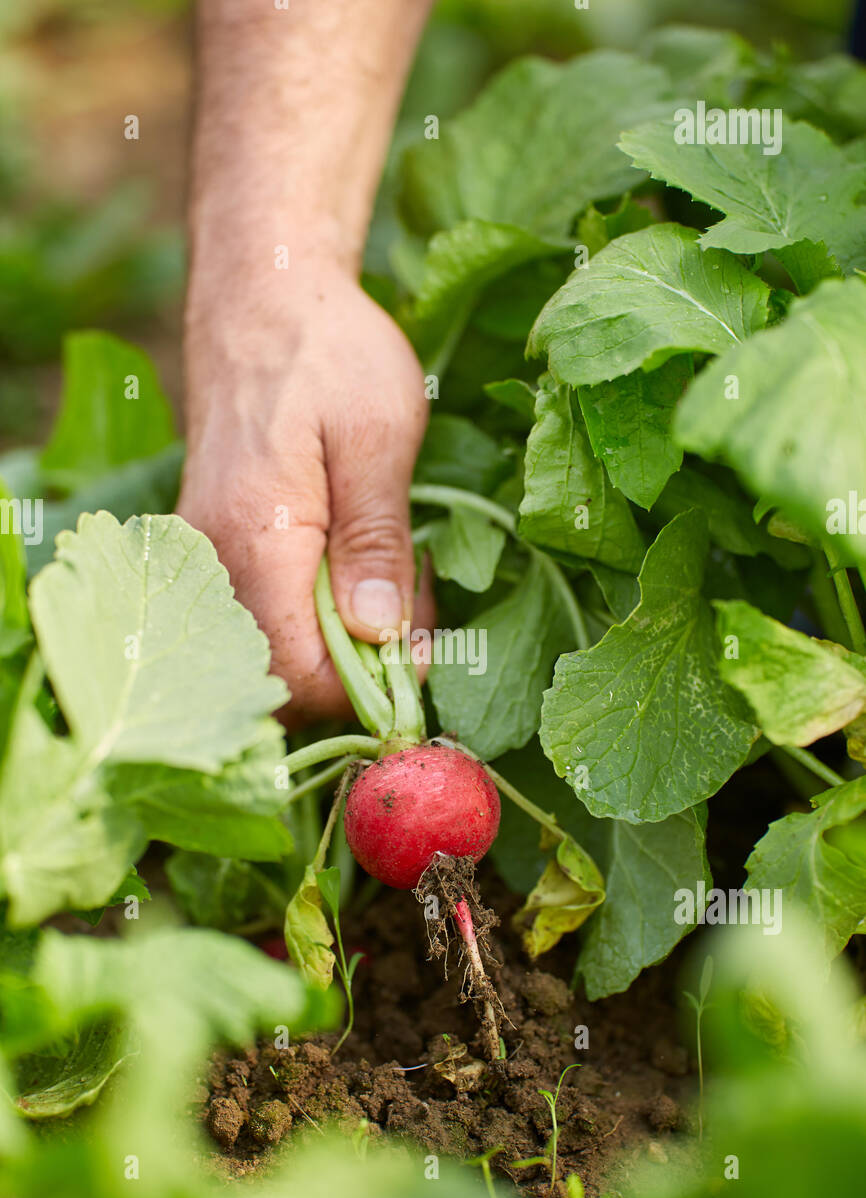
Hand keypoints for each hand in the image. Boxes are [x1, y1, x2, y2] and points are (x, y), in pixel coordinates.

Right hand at [178, 262, 432, 724]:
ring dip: (344, 639)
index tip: (422, 654)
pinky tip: (358, 568)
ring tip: (398, 582)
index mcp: (256, 539)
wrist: (265, 294)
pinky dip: (318, 611)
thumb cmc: (329, 350)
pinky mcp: (216, 545)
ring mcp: (208, 554)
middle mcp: (214, 560)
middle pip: (281, 675)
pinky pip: (264, 611)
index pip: (299, 675)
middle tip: (420, 613)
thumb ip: (377, 544)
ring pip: (273, 647)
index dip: (366, 687)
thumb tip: (380, 635)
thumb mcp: (379, 438)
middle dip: (360, 668)